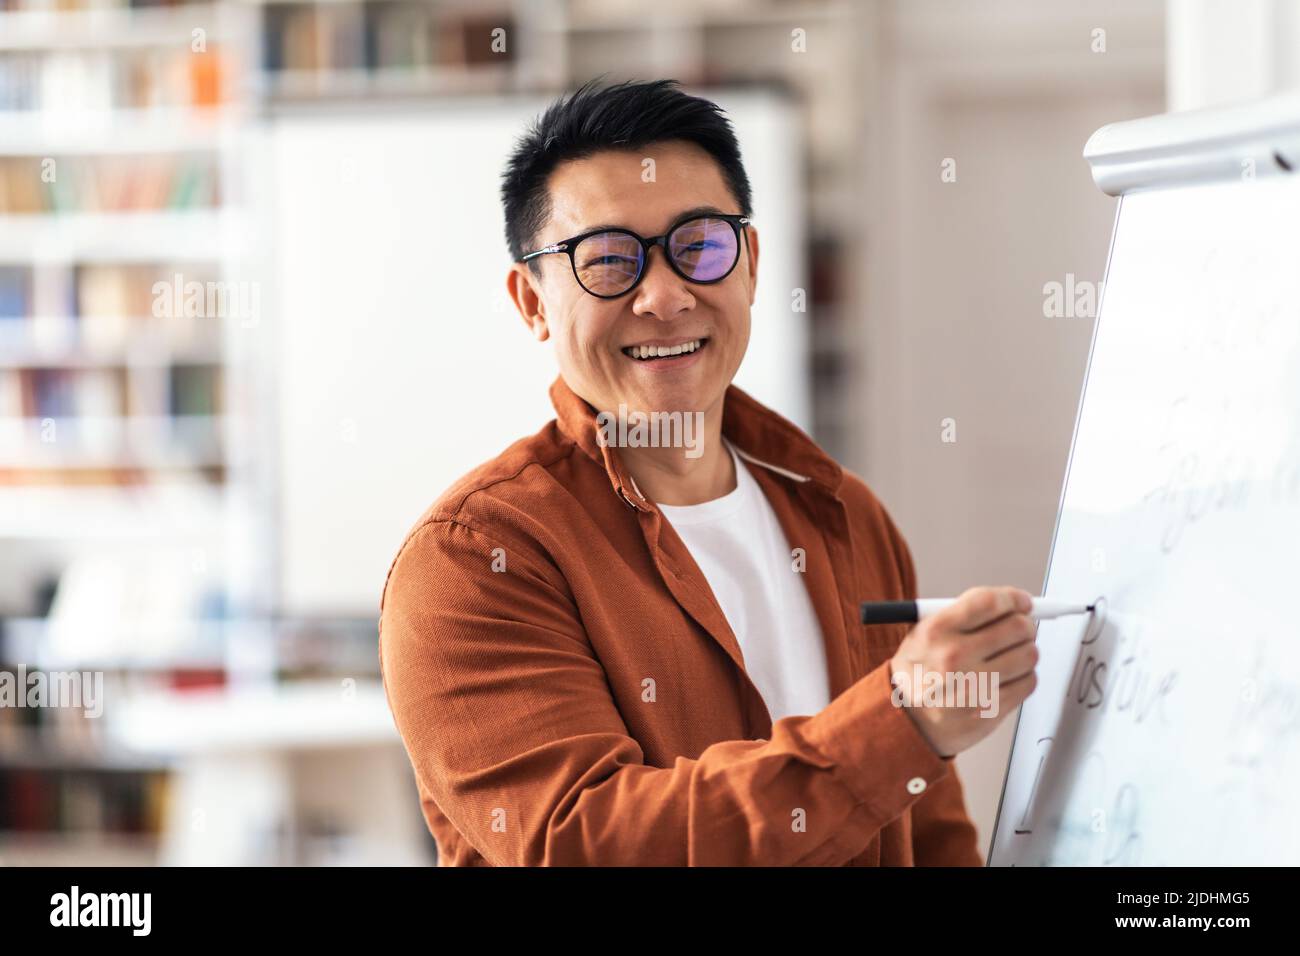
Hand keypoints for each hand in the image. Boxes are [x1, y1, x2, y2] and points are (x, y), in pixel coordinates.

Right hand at [888, 586, 1038, 756]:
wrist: (907, 719)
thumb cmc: (920, 671)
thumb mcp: (924, 632)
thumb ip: (964, 614)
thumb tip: (1013, 604)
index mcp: (936, 631)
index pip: (990, 602)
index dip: (1014, 598)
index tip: (1022, 602)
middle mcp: (954, 656)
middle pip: (1017, 627)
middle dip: (1024, 624)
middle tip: (1021, 628)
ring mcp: (974, 686)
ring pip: (1029, 655)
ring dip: (1026, 651)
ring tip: (1011, 654)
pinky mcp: (990, 709)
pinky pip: (1029, 682)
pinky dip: (1024, 675)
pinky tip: (1008, 676)